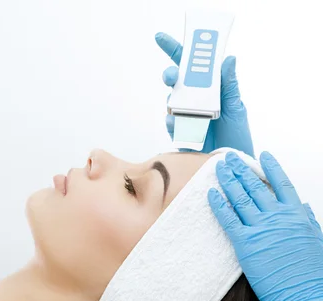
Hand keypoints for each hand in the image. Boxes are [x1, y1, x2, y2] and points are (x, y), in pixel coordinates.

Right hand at [155, 32, 254, 156]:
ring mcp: (185, 115)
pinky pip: (171, 122)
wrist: (231, 165)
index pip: (191, 65)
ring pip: (171, 100)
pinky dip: (173, 121)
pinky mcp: (178, 132)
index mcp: (209, 88)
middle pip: (175, 80)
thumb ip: (229, 85)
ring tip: (178, 105)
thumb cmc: (236, 136)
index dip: (175, 49)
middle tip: (171, 76)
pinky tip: (179, 123)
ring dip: (172, 99)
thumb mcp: (236, 108)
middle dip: (170, 74)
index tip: (161, 38)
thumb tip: (228, 59)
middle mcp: (194, 99)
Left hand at [208, 151, 322, 300]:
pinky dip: (218, 204)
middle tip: (228, 158)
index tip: (262, 154)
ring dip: (227, 180)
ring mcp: (262, 229)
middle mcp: (279, 217)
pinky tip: (210, 193)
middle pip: (255, 186)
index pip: (282, 183)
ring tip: (218, 168)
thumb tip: (303, 206)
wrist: (305, 296)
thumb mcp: (315, 240)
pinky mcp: (246, 244)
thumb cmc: (312, 273)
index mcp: (297, 215)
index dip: (271, 167)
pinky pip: (228, 218)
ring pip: (240, 197)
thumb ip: (307, 220)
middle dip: (240, 169)